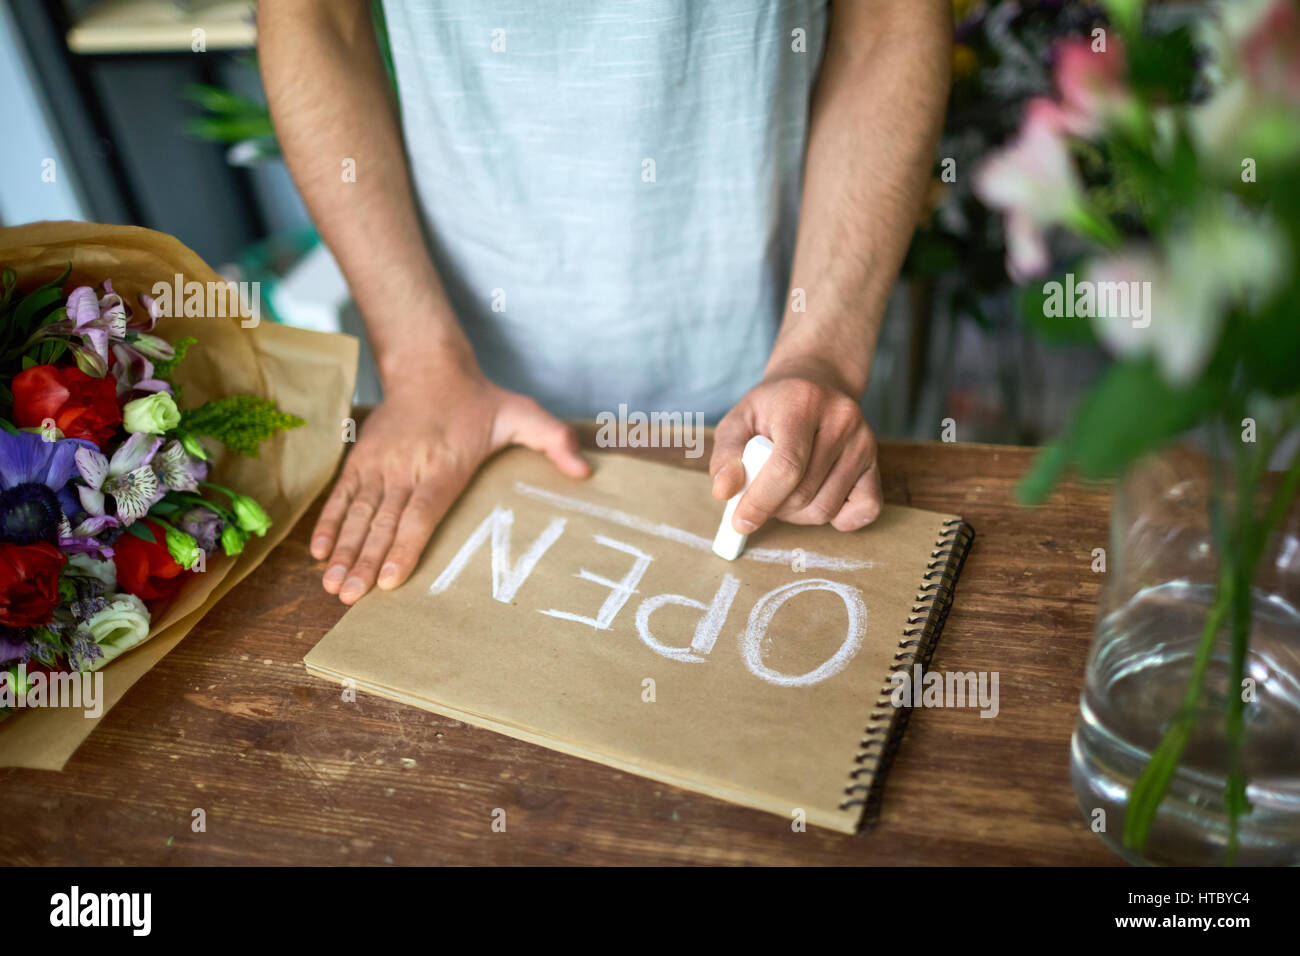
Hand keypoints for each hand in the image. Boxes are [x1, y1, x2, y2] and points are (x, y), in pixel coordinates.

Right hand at [311, 365, 589, 603]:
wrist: (429, 366)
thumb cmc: (479, 401)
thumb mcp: (524, 414)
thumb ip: (554, 441)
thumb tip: (585, 471)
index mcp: (443, 467)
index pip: (419, 514)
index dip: (402, 549)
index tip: (386, 580)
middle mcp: (406, 469)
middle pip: (382, 523)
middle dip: (363, 563)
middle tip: (347, 597)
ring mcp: (380, 465)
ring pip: (358, 514)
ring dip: (342, 552)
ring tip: (332, 586)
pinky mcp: (362, 460)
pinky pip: (342, 496)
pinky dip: (329, 524)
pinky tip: (319, 552)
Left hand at [709, 370, 881, 534]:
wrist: (817, 382)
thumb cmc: (773, 407)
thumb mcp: (739, 419)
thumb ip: (726, 455)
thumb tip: (724, 491)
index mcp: (802, 403)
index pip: (786, 466)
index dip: (761, 501)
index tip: (741, 521)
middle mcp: (841, 419)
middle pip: (804, 493)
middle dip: (774, 508)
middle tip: (761, 497)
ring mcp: (864, 441)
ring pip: (826, 508)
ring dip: (798, 514)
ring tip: (785, 492)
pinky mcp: (876, 462)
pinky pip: (864, 510)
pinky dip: (838, 518)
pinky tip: (818, 498)